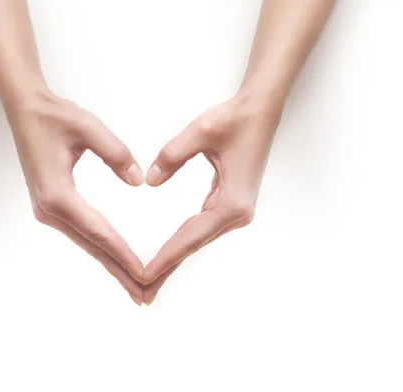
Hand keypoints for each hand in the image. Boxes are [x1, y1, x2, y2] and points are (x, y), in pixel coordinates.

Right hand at [6, 90, 145, 304]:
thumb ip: (116, 153)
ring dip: (111, 264)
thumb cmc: (54, 116)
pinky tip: (114, 259)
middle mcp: (50, 210)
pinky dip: (101, 249)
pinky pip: (81, 233)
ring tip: (135, 285)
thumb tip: (138, 181)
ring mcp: (48, 211)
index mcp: (57, 195)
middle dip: (120, 272)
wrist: (25, 110)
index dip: (123, 254)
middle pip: (92, 247)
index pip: (99, 232)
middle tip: (145, 296)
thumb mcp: (88, 127)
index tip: (144, 273)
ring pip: (87, 244)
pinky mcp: (52, 207)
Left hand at [142, 92, 280, 303]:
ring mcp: (236, 211)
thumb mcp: (200, 131)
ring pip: (197, 239)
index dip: (166, 257)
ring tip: (151, 278)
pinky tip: (169, 252)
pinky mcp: (231, 204)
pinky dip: (183, 241)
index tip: (144, 275)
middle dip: (167, 267)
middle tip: (142, 292)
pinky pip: (201, 228)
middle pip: (194, 245)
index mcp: (232, 203)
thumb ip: (172, 156)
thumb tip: (150, 182)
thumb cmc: (235, 119)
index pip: (190, 236)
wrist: (260, 111)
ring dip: (175, 257)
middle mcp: (237, 213)